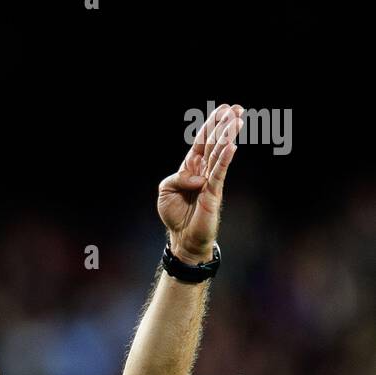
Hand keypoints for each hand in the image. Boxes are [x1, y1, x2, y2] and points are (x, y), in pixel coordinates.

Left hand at [158, 103, 243, 263]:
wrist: (183, 239)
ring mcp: (210, 181)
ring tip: (237, 120)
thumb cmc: (175, 216)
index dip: (211, 125)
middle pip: (214, 143)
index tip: (223, 109)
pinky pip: (220, 173)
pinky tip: (232, 146)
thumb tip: (196, 177)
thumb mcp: (165, 191)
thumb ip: (175, 177)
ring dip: (228, 136)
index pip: (202, 141)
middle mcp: (203, 171)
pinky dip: (225, 159)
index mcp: (191, 167)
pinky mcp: (214, 193)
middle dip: (224, 125)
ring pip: (219, 154)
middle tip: (236, 108)